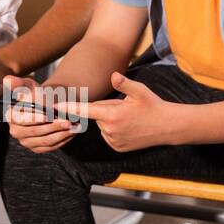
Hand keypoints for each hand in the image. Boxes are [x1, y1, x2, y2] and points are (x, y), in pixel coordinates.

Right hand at [3, 76, 76, 152]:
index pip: (21, 120)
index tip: (50, 114)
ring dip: (60, 134)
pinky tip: (71, 133)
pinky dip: (62, 140)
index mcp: (10, 116)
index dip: (35, 118)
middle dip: (52, 126)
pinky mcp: (36, 148)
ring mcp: (25, 142)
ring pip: (44, 141)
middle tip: (67, 121)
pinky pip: (50, 147)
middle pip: (34, 132)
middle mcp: (15, 131)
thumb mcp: (29, 86)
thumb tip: (6, 80)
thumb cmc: (37, 94)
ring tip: (73, 126)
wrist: (48, 105)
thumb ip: (19, 83)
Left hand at [57, 71, 175, 151]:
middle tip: (125, 107)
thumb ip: (124, 84)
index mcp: (112, 114)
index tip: (54, 106)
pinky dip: (113, 129)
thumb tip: (114, 75)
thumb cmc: (153, 105)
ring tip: (129, 117)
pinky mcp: (116, 147)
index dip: (69, 107)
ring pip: (102, 125)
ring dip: (109, 119)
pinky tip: (128, 127)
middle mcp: (110, 130)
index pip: (84, 110)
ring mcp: (113, 141)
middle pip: (96, 115)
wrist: (168, 127)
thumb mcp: (140, 91)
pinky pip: (107, 134)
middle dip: (105, 109)